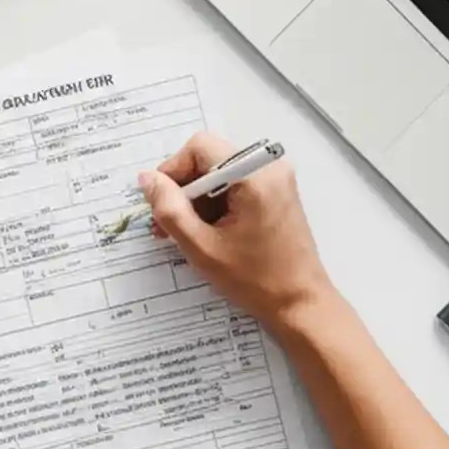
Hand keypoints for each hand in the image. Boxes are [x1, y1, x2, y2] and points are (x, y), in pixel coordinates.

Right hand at [140, 132, 335, 330]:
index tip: (161, 203)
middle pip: (209, 158)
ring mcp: (276, 178)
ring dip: (198, 199)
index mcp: (254, 175)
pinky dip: (216, 204)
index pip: (200, 147)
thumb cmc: (256, 280)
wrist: (300, 302)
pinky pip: (235, 184)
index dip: (173, 171)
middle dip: (184, 189)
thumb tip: (147, 180)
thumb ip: (170, 209)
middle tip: (168, 224)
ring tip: (185, 234)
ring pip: (220, 172)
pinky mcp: (276, 191)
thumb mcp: (202, 247)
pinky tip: (207, 232)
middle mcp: (269, 167)